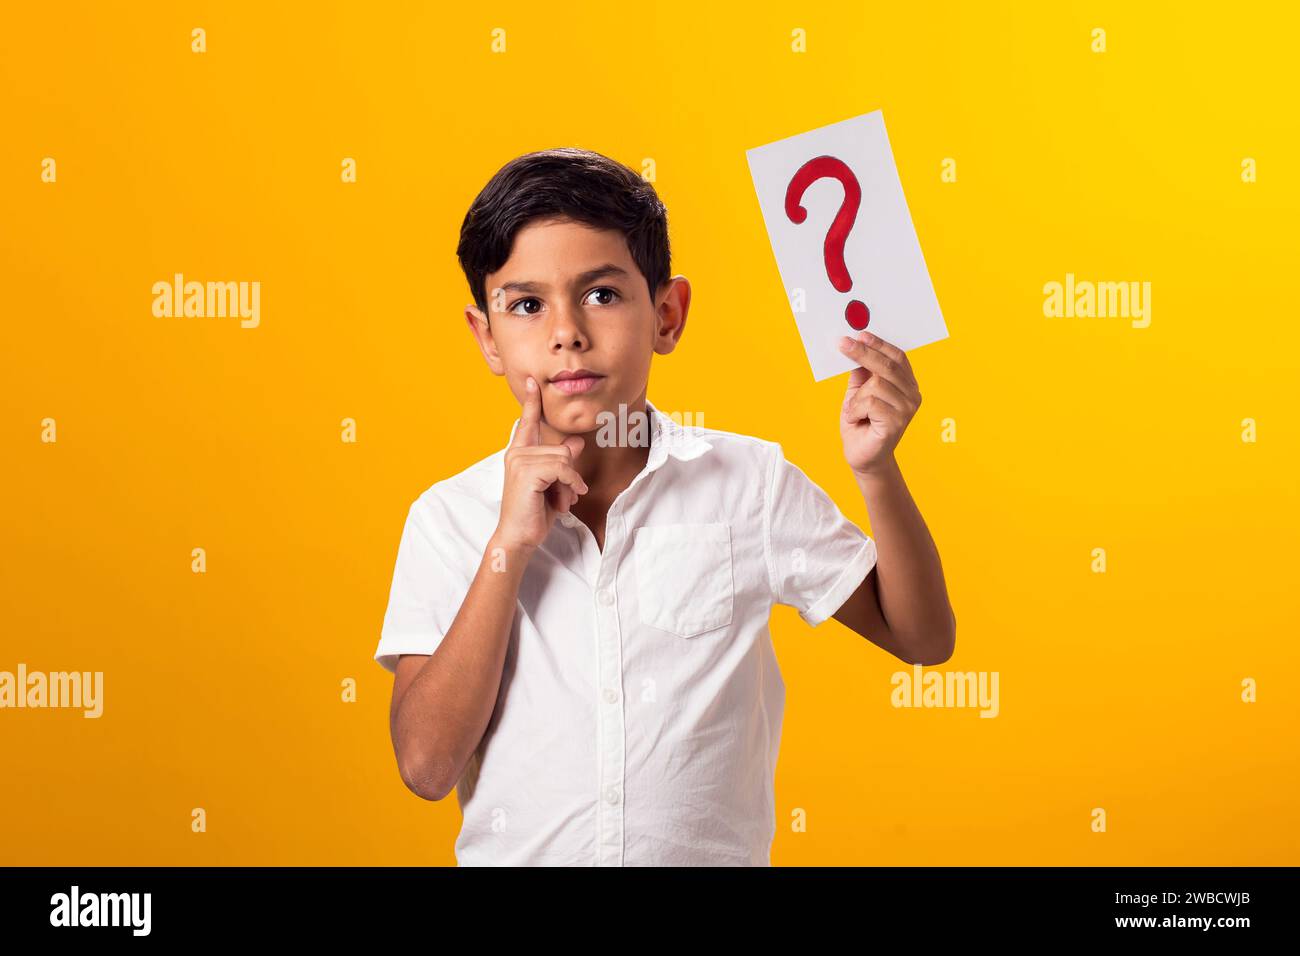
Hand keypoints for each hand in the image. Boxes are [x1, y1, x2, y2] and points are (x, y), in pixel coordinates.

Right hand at [494, 376, 588, 552]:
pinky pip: (563, 469)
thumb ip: (562, 462)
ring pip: (564, 459)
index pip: (527, 423)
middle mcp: (517, 453)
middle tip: (562, 496)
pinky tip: (567, 500)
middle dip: (569, 475)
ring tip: (561, 501)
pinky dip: (571, 485)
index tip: (532, 381)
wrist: (519, 536)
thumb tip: (576, 443)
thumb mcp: (553, 485)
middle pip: (562, 449)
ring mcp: (520, 461)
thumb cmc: (534, 512)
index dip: (532, 402)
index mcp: (520, 453)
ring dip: (569, 484)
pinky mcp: (527, 472)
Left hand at [838, 330, 920, 476]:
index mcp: (906, 384)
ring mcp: (907, 409)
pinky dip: (855, 409)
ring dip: (856, 397)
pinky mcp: (897, 422)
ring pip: (876, 385)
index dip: (879, 344)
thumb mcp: (858, 391)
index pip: (898, 357)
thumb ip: (861, 372)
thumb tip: (854, 345)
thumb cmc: (860, 423)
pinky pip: (870, 402)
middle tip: (842, 344)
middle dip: (863, 353)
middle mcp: (912, 395)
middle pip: (888, 366)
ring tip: (853, 411)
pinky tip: (856, 419)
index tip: (860, 334)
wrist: (862, 456)